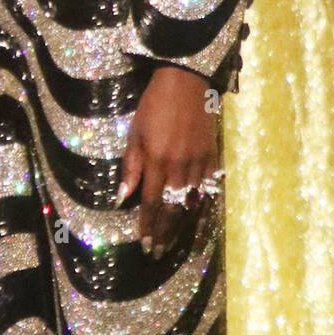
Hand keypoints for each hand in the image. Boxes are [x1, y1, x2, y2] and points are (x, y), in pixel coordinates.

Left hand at [118, 65, 219, 257]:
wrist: (186, 83)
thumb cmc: (153, 105)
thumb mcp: (135, 132)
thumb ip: (130, 166)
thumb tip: (122, 198)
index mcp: (157, 161)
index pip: (152, 202)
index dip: (148, 225)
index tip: (144, 245)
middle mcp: (179, 167)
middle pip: (172, 208)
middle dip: (164, 232)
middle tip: (157, 252)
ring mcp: (199, 164)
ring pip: (191, 202)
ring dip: (181, 224)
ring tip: (173, 241)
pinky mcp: (212, 157)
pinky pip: (209, 188)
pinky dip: (202, 205)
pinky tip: (196, 216)